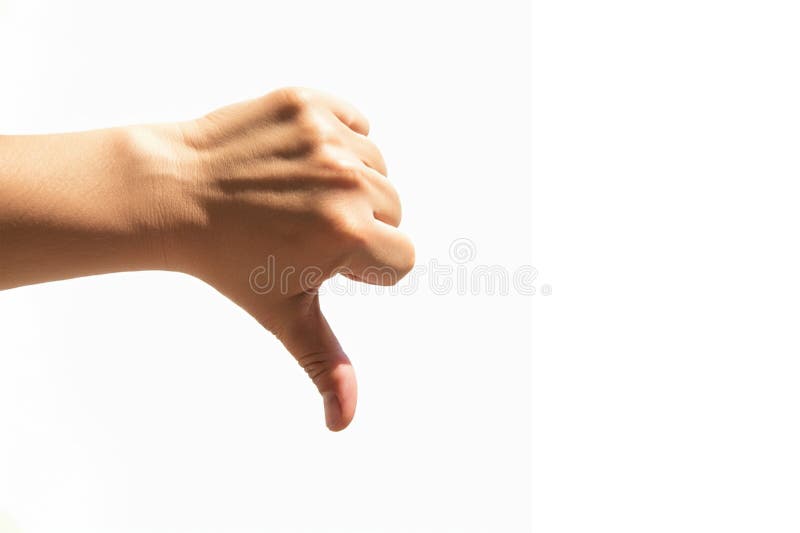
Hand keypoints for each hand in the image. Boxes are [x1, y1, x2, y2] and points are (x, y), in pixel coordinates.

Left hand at [150, 87, 414, 430]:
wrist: (171, 193)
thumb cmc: (229, 261)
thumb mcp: (284, 315)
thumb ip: (324, 365)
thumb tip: (343, 423)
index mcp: (347, 234)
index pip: (401, 259)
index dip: (362, 268)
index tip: (316, 259)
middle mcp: (344, 181)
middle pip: (394, 213)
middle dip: (358, 226)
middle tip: (298, 226)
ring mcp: (326, 137)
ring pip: (378, 168)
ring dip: (348, 183)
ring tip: (295, 193)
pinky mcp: (308, 102)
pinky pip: (356, 124)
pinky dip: (337, 139)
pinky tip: (296, 160)